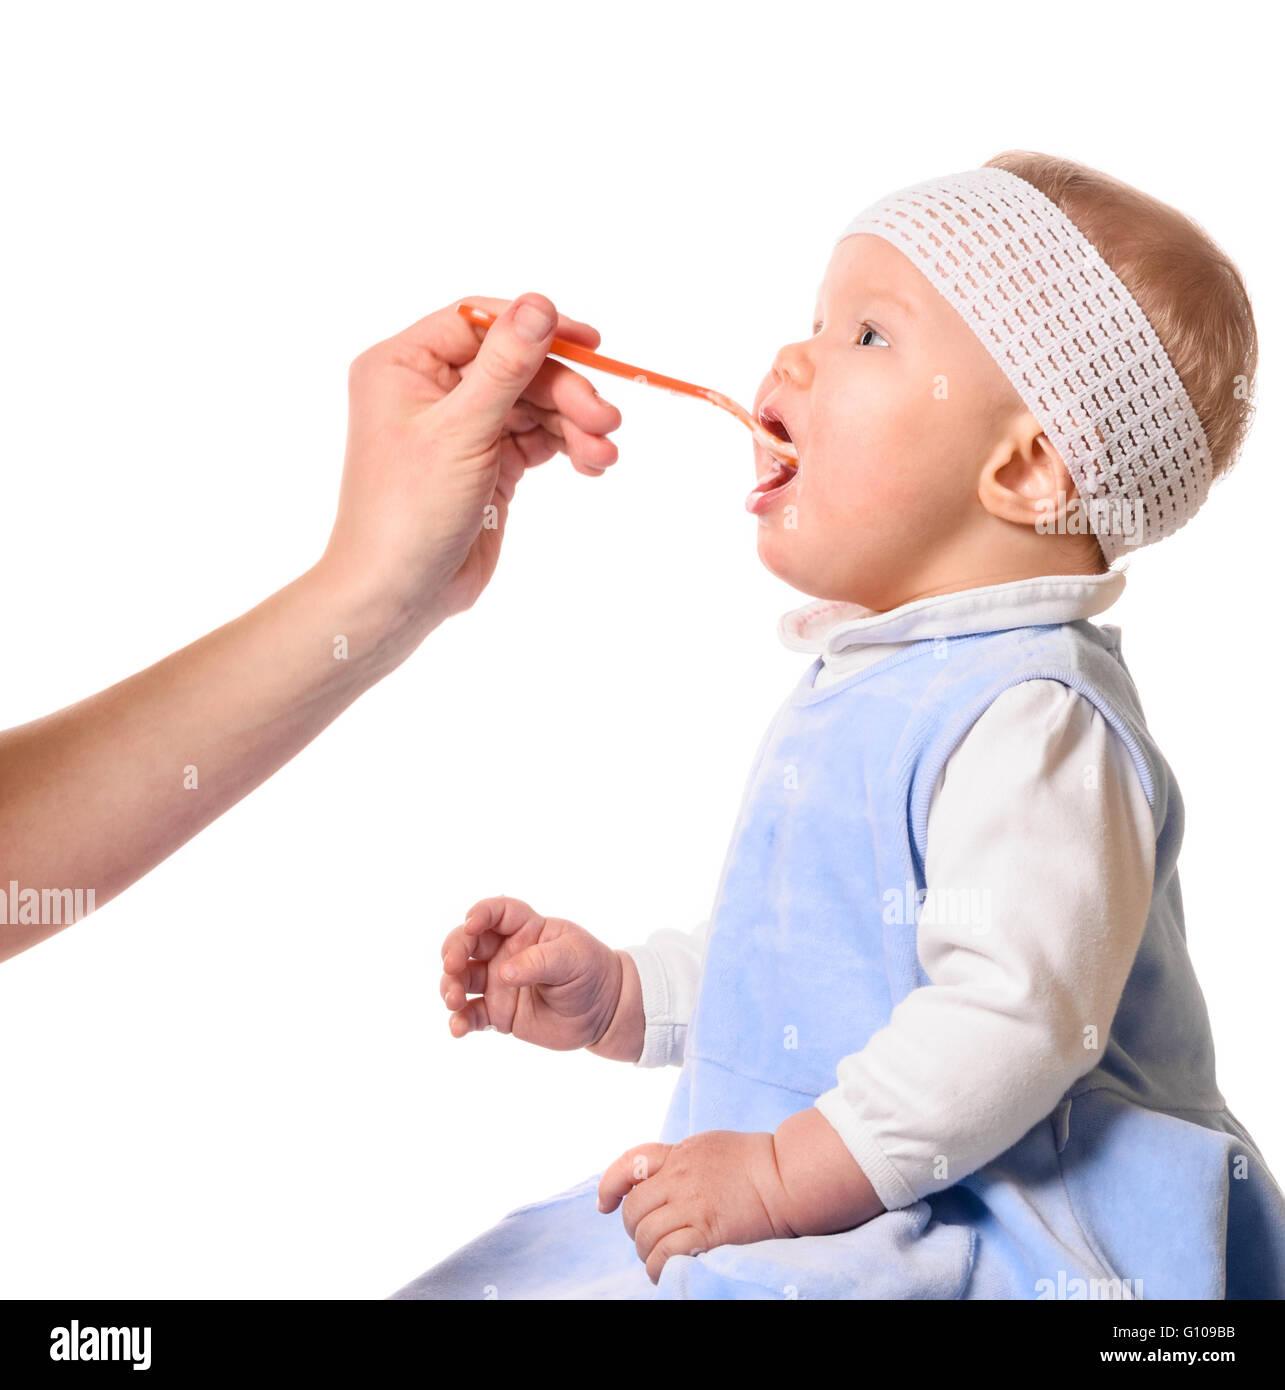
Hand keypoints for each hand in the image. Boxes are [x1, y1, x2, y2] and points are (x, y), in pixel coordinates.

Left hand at [319, 292, 621, 657]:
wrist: (397, 594)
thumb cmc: (409, 510)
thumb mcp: (462, 430)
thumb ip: (506, 367)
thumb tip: (542, 303)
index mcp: (405, 364)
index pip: (480, 324)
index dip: (537, 328)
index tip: (590, 342)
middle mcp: (431, 388)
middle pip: (517, 367)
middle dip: (566, 392)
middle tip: (606, 421)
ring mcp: (461, 427)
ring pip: (534, 404)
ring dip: (574, 424)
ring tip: (604, 454)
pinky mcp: (487, 464)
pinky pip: (537, 439)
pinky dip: (567, 447)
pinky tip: (592, 465)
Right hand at [439, 895, 625, 1051]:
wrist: (604, 1011)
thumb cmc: (591, 971)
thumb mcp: (574, 957)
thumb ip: (540, 961)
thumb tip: (503, 973)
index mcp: (525, 928)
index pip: (496, 912)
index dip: (480, 914)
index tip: (471, 925)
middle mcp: (505, 952)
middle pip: (466, 942)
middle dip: (453, 951)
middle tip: (453, 966)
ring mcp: (498, 982)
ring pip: (461, 978)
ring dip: (450, 986)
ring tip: (455, 1002)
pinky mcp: (498, 1012)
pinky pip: (471, 1014)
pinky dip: (460, 1021)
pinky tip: (458, 1028)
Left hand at [596, 1130, 792, 1283]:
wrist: (786, 1174)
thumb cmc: (755, 1160)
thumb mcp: (710, 1146)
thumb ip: (683, 1160)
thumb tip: (661, 1180)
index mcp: (679, 1153)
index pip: (631, 1163)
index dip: (610, 1184)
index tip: (604, 1203)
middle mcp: (679, 1176)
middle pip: (634, 1208)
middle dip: (634, 1229)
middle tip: (649, 1239)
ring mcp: (691, 1203)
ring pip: (645, 1234)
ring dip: (646, 1252)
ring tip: (659, 1259)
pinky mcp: (706, 1230)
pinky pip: (665, 1253)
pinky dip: (658, 1267)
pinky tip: (665, 1271)